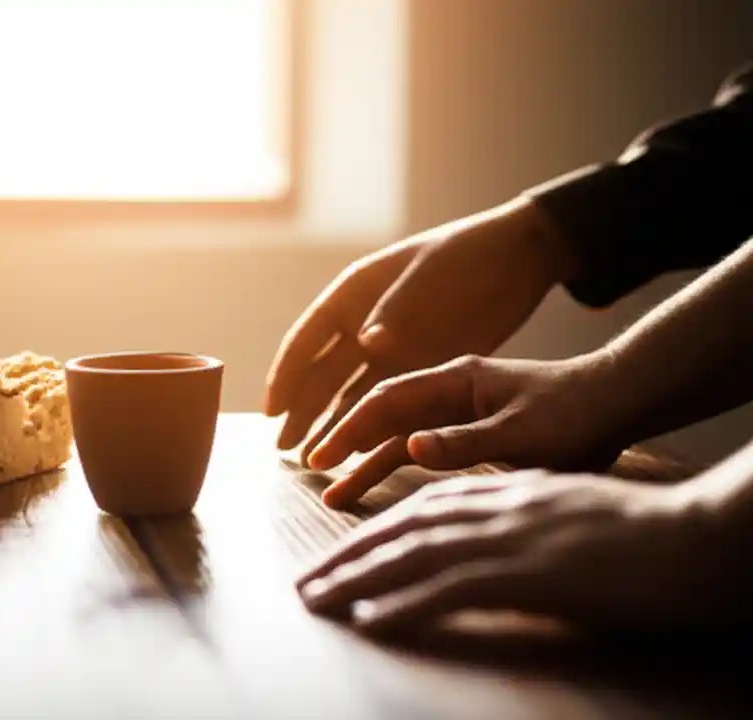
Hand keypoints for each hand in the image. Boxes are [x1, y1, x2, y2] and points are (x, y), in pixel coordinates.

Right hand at [264, 197, 577, 458]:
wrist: (521, 258)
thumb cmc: (468, 257)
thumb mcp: (431, 279)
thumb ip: (399, 312)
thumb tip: (368, 343)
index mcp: (354, 294)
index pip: (308, 339)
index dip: (287, 375)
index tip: (273, 409)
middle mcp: (363, 324)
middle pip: (323, 373)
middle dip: (303, 412)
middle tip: (285, 450)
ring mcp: (391, 346)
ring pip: (352, 391)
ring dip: (333, 423)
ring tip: (314, 459)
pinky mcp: (420, 364)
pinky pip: (388, 400)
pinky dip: (372, 424)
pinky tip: (358, 450)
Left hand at [296, 472, 742, 636]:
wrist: (695, 536)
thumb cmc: (646, 533)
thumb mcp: (572, 514)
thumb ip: (527, 522)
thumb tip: (496, 545)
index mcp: (509, 493)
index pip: (425, 506)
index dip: (378, 527)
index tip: (345, 547)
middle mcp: (497, 508)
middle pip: (402, 527)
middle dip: (347, 554)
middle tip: (307, 581)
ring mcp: (507, 539)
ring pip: (409, 555)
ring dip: (353, 578)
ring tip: (314, 599)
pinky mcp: (523, 574)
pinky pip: (445, 590)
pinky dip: (400, 604)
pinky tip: (368, 621)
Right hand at [307, 353, 626, 507]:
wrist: (616, 404)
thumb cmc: (574, 414)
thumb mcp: (521, 432)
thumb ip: (465, 442)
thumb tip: (410, 449)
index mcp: (456, 380)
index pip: (388, 400)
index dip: (350, 427)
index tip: (322, 454)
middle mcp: (449, 392)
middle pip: (384, 416)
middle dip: (346, 442)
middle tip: (311, 470)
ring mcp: (457, 412)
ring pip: (399, 437)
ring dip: (366, 461)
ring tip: (334, 493)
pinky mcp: (469, 432)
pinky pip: (421, 449)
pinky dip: (395, 467)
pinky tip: (374, 488)